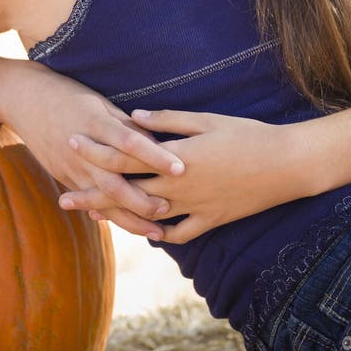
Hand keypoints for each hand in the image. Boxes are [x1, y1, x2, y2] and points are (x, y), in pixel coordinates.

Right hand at [2, 69, 184, 239]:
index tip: (180, 167)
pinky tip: (130, 227)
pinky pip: (90, 200)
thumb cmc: (70, 95)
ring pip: (103, 200)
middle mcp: (84, 150)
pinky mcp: (64, 177)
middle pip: (115, 181)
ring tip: (157, 231)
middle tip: (170, 210)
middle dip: (143, 200)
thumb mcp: (100, 102)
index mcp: (96, 124)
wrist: (26, 100)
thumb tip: (159, 142)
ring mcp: (71, 167)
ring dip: (130, 218)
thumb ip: (127, 125)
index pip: (130, 142)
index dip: (155, 156)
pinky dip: (110, 215)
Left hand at [61, 108, 303, 242]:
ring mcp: (195, 207)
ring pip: (147, 216)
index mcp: (175, 156)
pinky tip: (144, 232)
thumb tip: (133, 117)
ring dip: (119, 215)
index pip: (125, 156)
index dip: (96, 151)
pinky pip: (180, 233)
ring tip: (94, 216)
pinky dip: (160, 233)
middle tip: (64, 198)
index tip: (71, 144)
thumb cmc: (247, 134)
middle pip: (127, 191)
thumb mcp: (206, 119)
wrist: (286, 164)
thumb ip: (168, 120)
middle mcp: (179, 186)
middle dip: (93, 193)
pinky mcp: (212, 220)